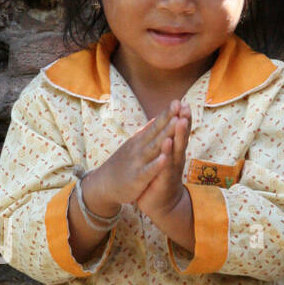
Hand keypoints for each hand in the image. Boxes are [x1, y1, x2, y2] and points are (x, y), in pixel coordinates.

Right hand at [82, 101, 185, 216]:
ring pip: (154, 147)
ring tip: (176, 122)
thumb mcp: (133, 145)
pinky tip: (165, 158)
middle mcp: (139, 148)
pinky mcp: (137, 178)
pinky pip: (148, 170)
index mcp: (140, 140)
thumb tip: (158, 118)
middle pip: (156, 132)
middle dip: (169, 119)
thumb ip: (147, 132)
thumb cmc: (122, 163)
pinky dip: (157, 164)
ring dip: (165, 135)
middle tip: (179, 105)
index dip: (167, 113)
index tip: (178, 100)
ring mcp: (138, 162)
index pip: (156, 124)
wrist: (103, 184)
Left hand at [135, 101, 191, 221]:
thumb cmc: (161, 178)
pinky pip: (166, 165)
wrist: (162, 205)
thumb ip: (168, 142)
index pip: (178, 131)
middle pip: (181, 137)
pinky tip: (167, 145)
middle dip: (183, 121)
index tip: (181, 102)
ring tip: (180, 120)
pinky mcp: (165, 179)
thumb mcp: (165, 159)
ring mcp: (172, 168)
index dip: (180, 117)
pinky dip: (166, 155)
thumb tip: (170, 125)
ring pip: (176, 149)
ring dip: (178, 135)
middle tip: (186, 106)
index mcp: (174, 151)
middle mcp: (176, 158)